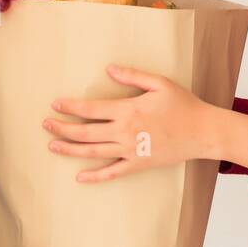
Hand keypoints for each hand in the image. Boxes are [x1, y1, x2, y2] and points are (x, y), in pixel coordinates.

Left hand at [44, 64, 217, 182]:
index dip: (71, 107)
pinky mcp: (138, 164)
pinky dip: (95, 176)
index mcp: (128, 110)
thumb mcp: (159, 83)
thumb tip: (109, 69)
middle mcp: (125, 132)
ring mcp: (131, 150)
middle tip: (45, 125)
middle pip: (86, 132)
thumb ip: (132, 75)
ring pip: (93, 152)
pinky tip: (79, 177)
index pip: (91, 108)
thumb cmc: (183, 105)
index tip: (55, 105)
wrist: (203, 132)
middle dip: (62, 128)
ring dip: (71, 149)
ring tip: (52, 146)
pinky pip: (112, 173)